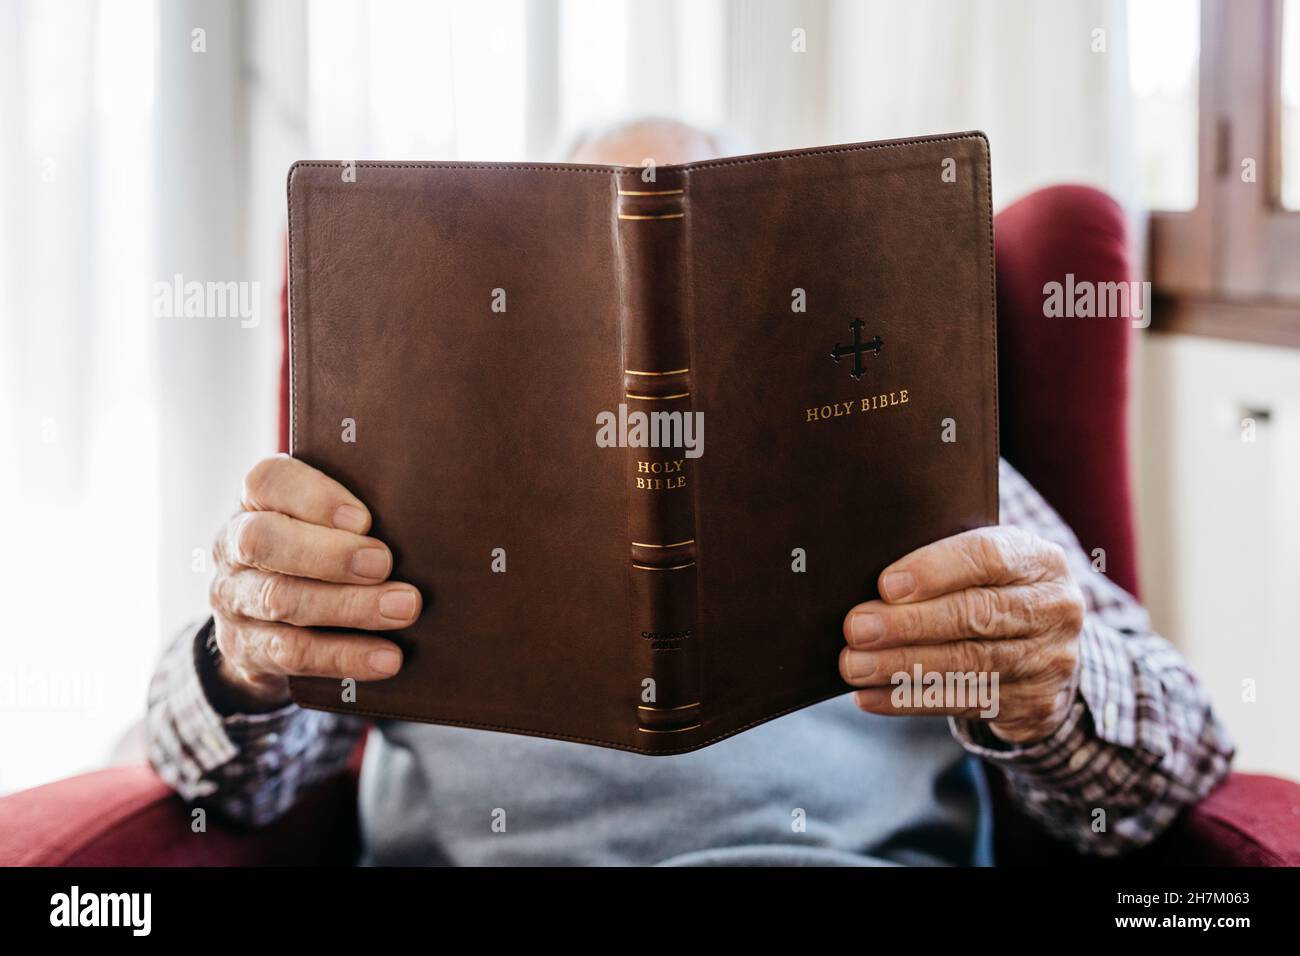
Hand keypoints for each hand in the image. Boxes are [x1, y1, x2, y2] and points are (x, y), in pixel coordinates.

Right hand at [207, 455, 421, 710]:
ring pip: (281, 599)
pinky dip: (345, 655)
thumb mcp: (322, 526)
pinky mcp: (246, 648)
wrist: (262, 627)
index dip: (315, 497)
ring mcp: (233, 599)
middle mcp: (233, 546)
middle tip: (385, 563)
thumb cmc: (314, 555)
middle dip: (330, 553)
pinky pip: (293, 653)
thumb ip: (353, 518)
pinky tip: (388, 658)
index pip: (268, 482)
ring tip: (404, 608)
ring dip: (349, 605)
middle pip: (263, 540)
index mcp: (255, 501)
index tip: (366, 519)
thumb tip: (421, 521)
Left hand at [839, 526, 1084, 743]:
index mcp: (1040, 560)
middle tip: (857, 629)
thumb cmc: (991, 590)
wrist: (1046, 647)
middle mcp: (1054, 609)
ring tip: (854, 666)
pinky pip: (963, 701)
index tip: (885, 585)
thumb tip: (871, 585)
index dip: (935, 570)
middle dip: (909, 623)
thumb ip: (941, 562)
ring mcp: (1048, 660)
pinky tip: (870, 696)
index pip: (988, 557)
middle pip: (977, 615)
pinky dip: (909, 700)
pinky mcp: (1033, 704)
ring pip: (968, 664)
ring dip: (902, 666)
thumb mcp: (984, 564)